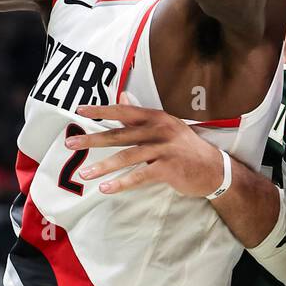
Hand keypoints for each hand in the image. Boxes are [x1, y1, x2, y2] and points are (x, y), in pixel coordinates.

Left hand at [70, 95, 225, 197]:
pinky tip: (106, 188)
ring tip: (85, 174)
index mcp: (156, 117)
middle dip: (93, 139)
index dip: (102, 111)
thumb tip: (121, 97)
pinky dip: (122, 183)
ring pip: (127, 157)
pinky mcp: (169, 168)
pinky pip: (140, 176)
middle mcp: (159, 129)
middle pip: (120, 134)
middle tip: (71, 144)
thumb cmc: (185, 148)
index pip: (124, 111)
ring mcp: (164, 149)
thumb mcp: (165, 127)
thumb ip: (141, 117)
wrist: (214, 169)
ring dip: (104, 166)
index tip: (80, 111)